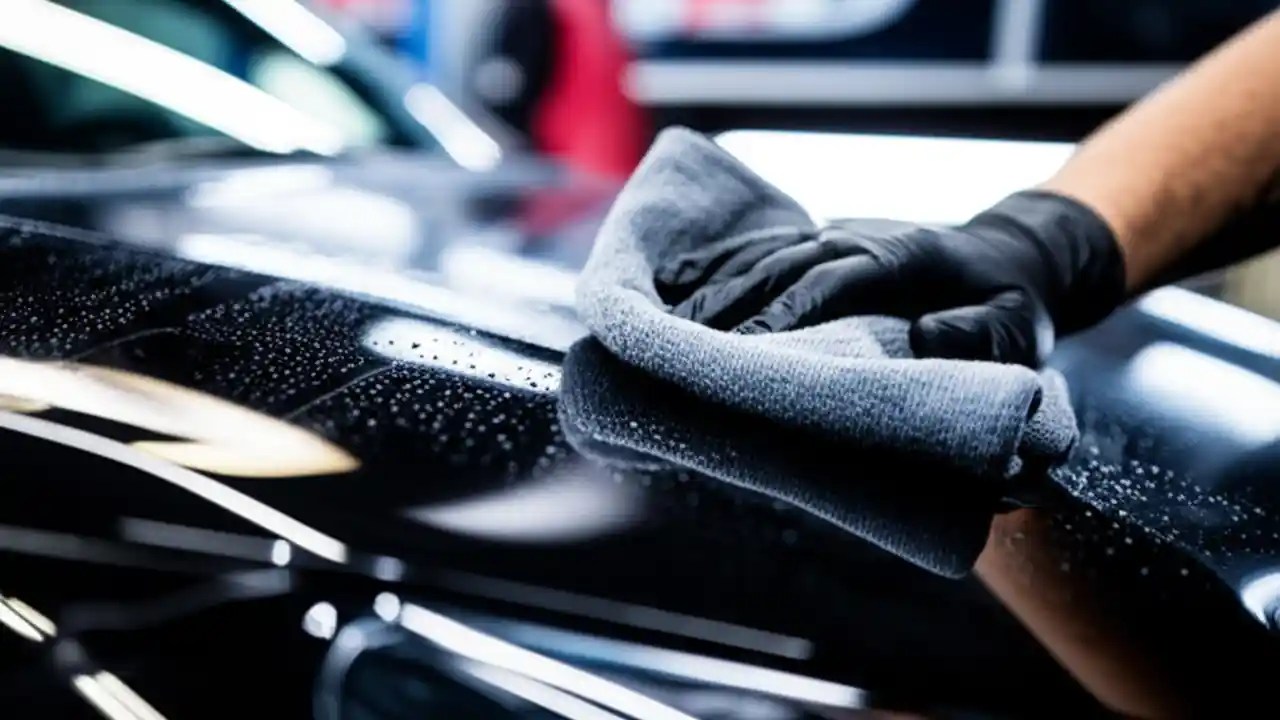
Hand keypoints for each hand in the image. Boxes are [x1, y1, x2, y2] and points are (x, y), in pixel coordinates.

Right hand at [660, 191, 1125, 365]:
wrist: (1014, 252)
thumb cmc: (1012, 304)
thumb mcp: (1017, 327)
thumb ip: (978, 335)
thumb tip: (922, 336)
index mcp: (906, 258)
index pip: (831, 282)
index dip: (784, 313)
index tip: (740, 348)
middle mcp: (863, 238)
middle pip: (784, 267)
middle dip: (731, 305)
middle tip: (681, 344)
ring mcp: (842, 235)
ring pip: (767, 257)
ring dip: (716, 288)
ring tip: (666, 323)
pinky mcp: (828, 243)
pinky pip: (766, 250)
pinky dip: (722, 265)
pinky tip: (678, 283)